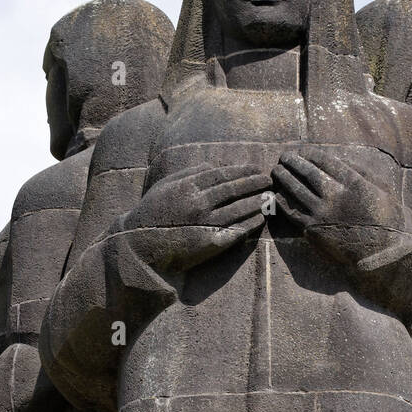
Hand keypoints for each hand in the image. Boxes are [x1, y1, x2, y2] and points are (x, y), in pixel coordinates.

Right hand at [117, 163, 271, 273]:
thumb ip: (189, 172)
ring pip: (239, 209)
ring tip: (270, 196)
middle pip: (234, 189)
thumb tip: (213, 165)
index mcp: (188, 186)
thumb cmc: (152, 213)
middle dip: (254, 183)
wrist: (141, 247)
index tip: (254, 169)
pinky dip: (251, 222)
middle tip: (269, 179)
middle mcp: (199, 203)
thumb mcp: (166, 186)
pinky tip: (261, 217)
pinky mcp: (210, 243)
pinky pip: (237, 230)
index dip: (241, 171)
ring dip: (257, 201)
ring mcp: (205, 223)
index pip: (222, 174)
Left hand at [271, 145, 408, 270]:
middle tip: (283, 157)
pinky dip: (282, 200)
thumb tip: (338, 159)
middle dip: (292, 162)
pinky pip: (292, 212)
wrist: (382, 253)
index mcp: (352, 182)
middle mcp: (335, 196)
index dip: (308, 154)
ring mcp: (322, 214)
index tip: (301, 151)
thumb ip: (359, 171)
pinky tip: (277, 194)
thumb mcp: (379, 188)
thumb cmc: (384, 218)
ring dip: (283, 178)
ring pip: (296, 191)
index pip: (323, 161)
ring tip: (276, 171)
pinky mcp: (313, 231)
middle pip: (306, 173)